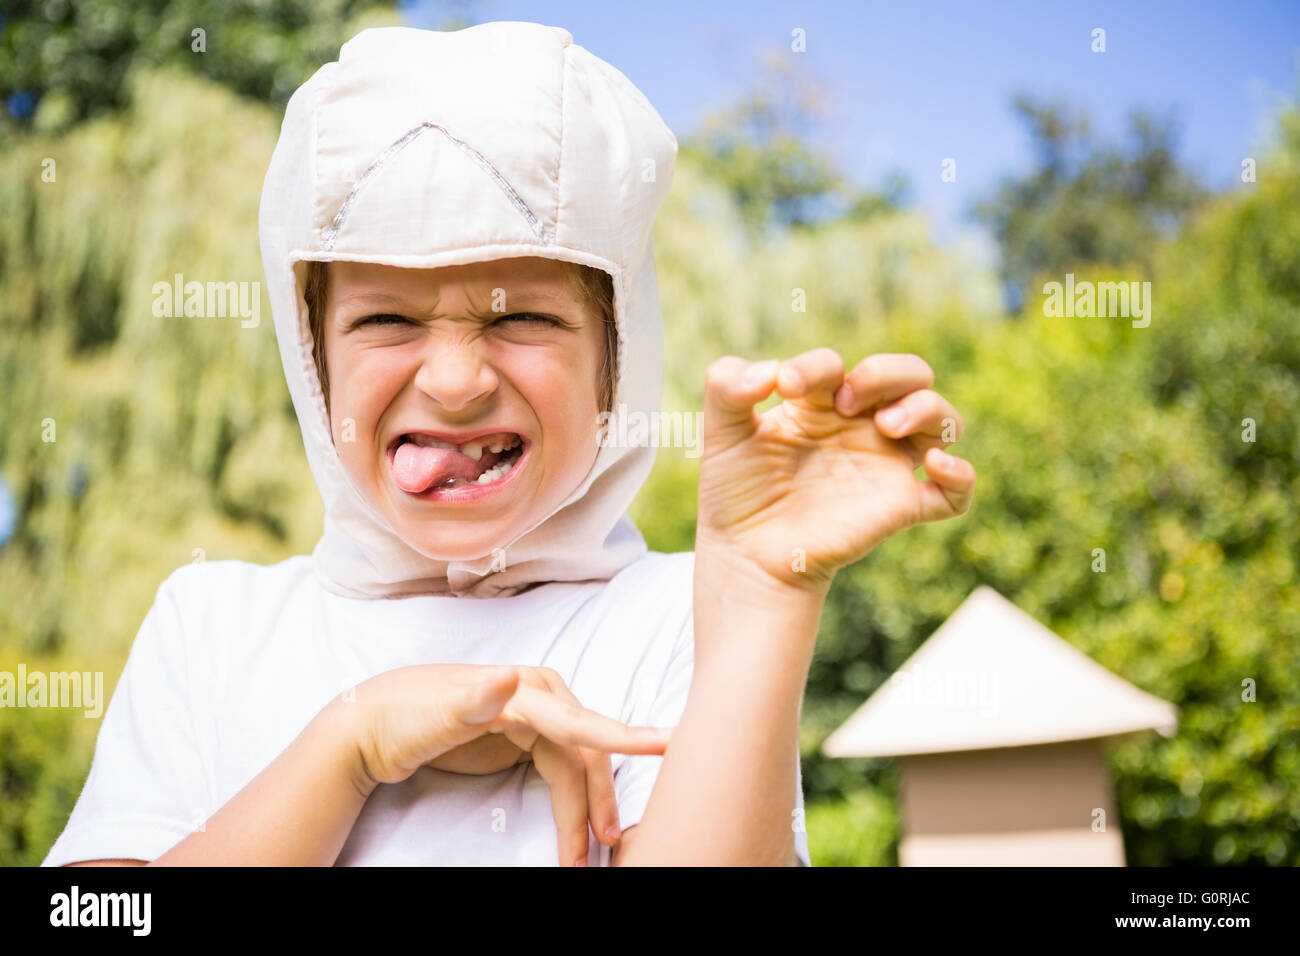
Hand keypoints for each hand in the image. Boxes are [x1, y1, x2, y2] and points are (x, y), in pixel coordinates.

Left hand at [349, 664, 670, 865]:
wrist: (371, 722)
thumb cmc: (402, 716)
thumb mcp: (436, 713)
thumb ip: (477, 698)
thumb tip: (512, 676)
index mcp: (525, 689)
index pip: (581, 724)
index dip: (625, 738)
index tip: (667, 745)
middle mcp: (537, 697)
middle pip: (584, 754)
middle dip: (596, 802)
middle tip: (601, 847)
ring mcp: (532, 717)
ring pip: (575, 767)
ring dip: (583, 809)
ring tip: (580, 854)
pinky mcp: (523, 736)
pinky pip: (561, 769)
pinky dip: (570, 800)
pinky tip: (575, 825)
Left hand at [697, 348, 974, 590]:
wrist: (746, 555)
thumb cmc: (735, 493)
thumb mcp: (720, 433)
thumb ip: (726, 385)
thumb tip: (771, 371)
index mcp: (823, 402)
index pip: (838, 365)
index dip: (817, 365)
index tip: (786, 387)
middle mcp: (862, 427)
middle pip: (910, 375)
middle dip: (888, 372)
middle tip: (849, 399)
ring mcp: (885, 465)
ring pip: (942, 420)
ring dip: (927, 409)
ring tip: (887, 425)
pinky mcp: (900, 507)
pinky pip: (956, 492)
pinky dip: (960, 475)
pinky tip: (936, 466)